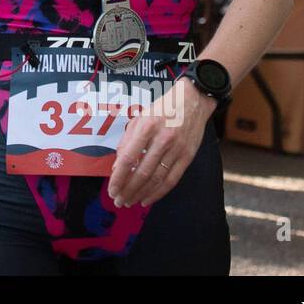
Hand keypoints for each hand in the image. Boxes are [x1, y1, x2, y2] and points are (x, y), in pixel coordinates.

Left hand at [108, 77, 215, 207]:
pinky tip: (147, 199)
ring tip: (129, 202)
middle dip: (128, 190)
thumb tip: (117, 166)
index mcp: (147, 126)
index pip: (129, 158)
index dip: (119, 177)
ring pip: (157, 179)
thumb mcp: (140, 118)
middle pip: (142, 172)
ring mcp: (177, 149)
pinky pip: (172, 179)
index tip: (111, 189)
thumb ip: (127, 141)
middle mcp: (162, 139)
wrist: (193, 101)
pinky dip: (158, 192)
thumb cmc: (162, 109)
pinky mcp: (188, 156)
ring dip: (141, 193)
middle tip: (118, 200)